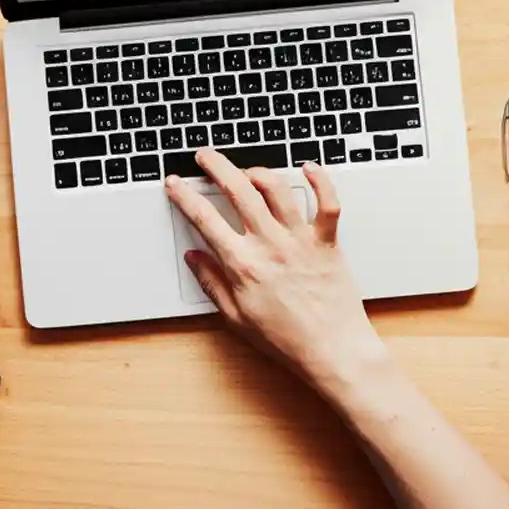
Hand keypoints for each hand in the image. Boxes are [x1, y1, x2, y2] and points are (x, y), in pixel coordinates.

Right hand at [165, 149, 388, 394]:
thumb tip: (193, 258)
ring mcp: (300, 239)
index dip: (185, 197)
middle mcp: (270, 245)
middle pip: (238, 190)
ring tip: (246, 169)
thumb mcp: (236, 318)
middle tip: (205, 157)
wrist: (332, 351)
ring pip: (276, 187)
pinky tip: (308, 167)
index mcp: (243, 265)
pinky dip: (320, 179)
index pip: (205, 219)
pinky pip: (327, 201)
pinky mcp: (327, 240)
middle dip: (216, 166)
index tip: (175, 184)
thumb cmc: (287, 340)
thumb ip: (212, 283)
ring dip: (256, 170)